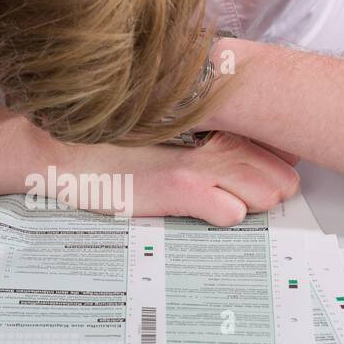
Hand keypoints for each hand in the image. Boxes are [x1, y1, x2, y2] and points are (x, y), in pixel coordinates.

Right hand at [58, 132, 300, 225]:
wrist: (63, 152)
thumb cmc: (110, 151)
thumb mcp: (167, 141)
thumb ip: (208, 148)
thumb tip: (247, 163)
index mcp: (213, 126)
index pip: (276, 149)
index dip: (277, 171)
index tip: (270, 179)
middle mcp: (212, 140)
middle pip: (280, 175)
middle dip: (273, 193)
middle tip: (248, 201)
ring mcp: (197, 164)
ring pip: (265, 193)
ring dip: (254, 206)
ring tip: (227, 206)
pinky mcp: (178, 186)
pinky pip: (230, 211)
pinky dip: (227, 217)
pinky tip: (210, 213)